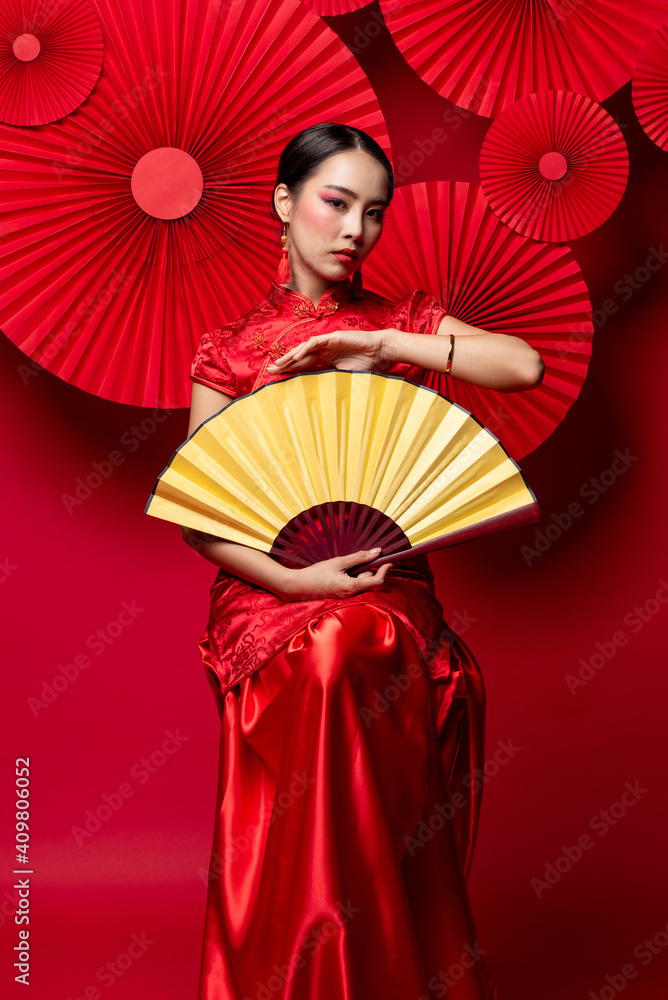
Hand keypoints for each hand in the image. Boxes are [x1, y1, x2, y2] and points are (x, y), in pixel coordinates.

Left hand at [266, 329, 391, 374]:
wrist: (379, 352)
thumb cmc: (365, 365)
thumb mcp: (344, 376)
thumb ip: (330, 380)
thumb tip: (317, 396)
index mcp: (325, 359)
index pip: (303, 365)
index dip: (289, 370)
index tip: (276, 378)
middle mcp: (323, 350)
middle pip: (299, 356)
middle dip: (284, 363)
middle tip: (269, 371)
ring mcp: (327, 343)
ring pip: (304, 348)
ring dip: (290, 355)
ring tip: (278, 364)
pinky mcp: (333, 337)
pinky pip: (315, 342)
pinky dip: (305, 349)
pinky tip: (296, 356)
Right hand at [277, 548, 394, 601]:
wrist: (298, 586)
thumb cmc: (316, 574)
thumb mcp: (338, 562)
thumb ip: (359, 558)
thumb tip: (377, 552)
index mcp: (351, 587)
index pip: (377, 581)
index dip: (386, 570)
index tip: (390, 560)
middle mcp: (351, 595)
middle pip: (370, 581)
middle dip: (369, 569)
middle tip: (359, 559)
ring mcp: (347, 597)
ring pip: (363, 583)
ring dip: (361, 572)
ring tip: (346, 566)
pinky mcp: (343, 595)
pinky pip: (356, 585)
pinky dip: (355, 577)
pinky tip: (344, 571)